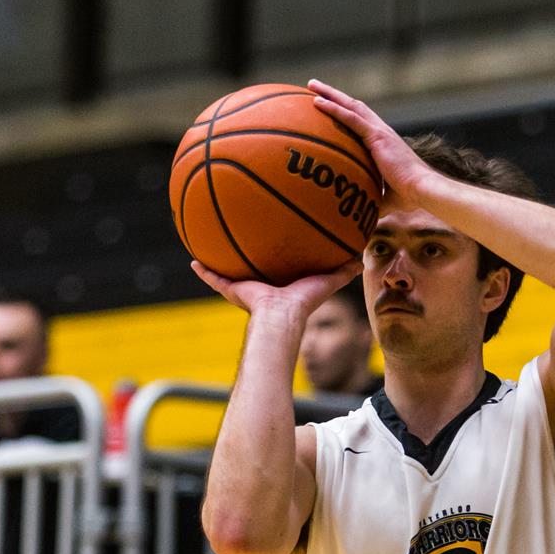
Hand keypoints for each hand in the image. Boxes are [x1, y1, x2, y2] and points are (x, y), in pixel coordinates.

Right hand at [189, 255, 361, 317]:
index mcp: (280, 283)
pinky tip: (193, 259)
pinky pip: (214, 279)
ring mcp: (244, 288)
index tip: (272, 242)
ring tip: (210, 242)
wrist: (280, 317)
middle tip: (239, 236)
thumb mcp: (326, 281)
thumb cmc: (303, 303)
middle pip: (250, 266)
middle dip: (245, 255)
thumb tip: (361, 259)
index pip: (276, 266)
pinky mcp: (232, 289)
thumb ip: (343, 271)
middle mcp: (260, 285)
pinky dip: (204, 271)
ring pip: (228, 271)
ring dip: (220, 259)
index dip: (274, 256)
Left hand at [307, 79, 434, 197]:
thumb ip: (375, 202)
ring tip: (311, 85)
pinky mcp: (377, 136)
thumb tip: (365, 218)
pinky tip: (317, 102)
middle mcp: (382, 132)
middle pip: (354, 106)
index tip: (332, 105)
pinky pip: (350, 118)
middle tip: (315, 87)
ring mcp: (379, 131)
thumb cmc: (410, 196)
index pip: (362, 121)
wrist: (422, 189)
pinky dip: (333, 109)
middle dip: (334, 95)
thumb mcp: (388, 198)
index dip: (346, 112)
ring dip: (330, 94)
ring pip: (350, 106)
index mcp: (384, 142)